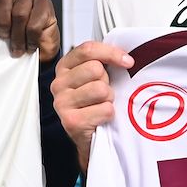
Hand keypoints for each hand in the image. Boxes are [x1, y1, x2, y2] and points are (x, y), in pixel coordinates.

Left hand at [0, 0, 60, 63]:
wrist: (36, 49)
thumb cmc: (10, 38)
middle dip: (2, 20)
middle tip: (2, 36)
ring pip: (19, 11)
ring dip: (17, 35)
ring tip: (16, 47)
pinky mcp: (44, 3)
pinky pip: (35, 21)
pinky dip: (31, 38)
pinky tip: (29, 44)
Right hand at [52, 40, 133, 169]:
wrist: (90, 137)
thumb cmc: (94, 105)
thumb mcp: (96, 78)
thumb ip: (103, 62)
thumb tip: (125, 55)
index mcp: (64, 68)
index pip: (87, 50)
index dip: (111, 53)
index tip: (127, 61)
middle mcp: (59, 84)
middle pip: (95, 69)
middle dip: (107, 81)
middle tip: (102, 93)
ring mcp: (62, 103)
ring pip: (100, 89)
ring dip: (108, 99)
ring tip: (100, 105)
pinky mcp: (71, 121)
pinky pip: (104, 109)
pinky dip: (108, 114)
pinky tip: (100, 118)